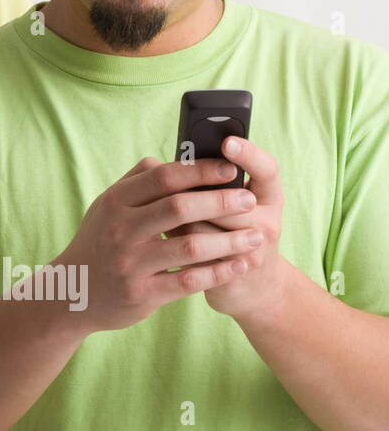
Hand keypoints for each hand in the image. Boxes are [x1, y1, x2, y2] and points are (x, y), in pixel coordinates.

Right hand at [53, 157, 264, 334]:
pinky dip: (219, 272)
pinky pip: (189, 281)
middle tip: (249, 201)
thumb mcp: (106, 206)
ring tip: (256, 236)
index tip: (230, 168)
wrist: (72, 291)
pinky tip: (240, 265)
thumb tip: (174, 159)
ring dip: (229, 241)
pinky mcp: (141, 294)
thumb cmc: (99, 241)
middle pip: (179, 207)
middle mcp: (120, 230)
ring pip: (190, 247)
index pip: (162, 177)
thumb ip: (137, 181)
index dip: (200, 170)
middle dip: (221, 201)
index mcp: (115, 202)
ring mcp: (129, 263)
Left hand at [180, 138, 289, 321]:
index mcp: (269, 197)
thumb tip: (179, 160)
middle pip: (225, 199)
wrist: (247, 288)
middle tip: (168, 189)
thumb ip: (212, 183)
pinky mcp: (234, 273)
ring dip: (177, 221)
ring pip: (203, 226)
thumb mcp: (229, 204)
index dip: (249, 154)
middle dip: (192, 194)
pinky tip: (165, 241)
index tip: (227, 142)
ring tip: (161, 217)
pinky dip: (176, 243)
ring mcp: (254, 251)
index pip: (268, 169)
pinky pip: (196, 253)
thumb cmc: (227, 233)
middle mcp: (269, 222)